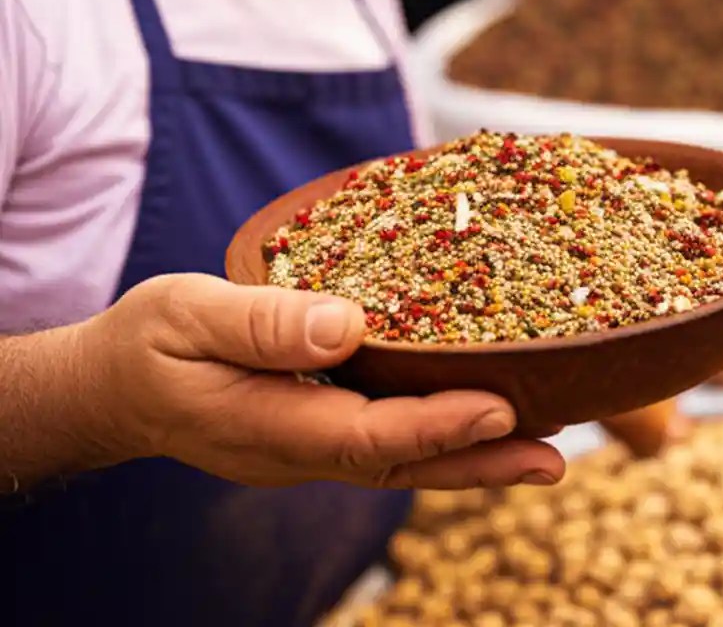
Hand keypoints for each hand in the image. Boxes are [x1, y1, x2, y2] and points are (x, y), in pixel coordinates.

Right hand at [81, 274, 564, 489]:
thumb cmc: (146, 345)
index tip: (501, 408)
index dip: (435, 424)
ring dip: (475, 462)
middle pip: (401, 464)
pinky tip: (490, 426)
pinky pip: (390, 445)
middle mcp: (298, 453)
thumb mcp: (185, 314)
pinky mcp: (320, 438)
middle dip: (480, 463)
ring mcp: (311, 453)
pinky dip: (443, 441)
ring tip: (546, 455)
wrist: (113, 391)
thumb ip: (261, 322)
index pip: (364, 433)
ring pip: (402, 463)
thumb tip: (347, 324)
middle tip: (553, 461)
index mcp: (264, 424)